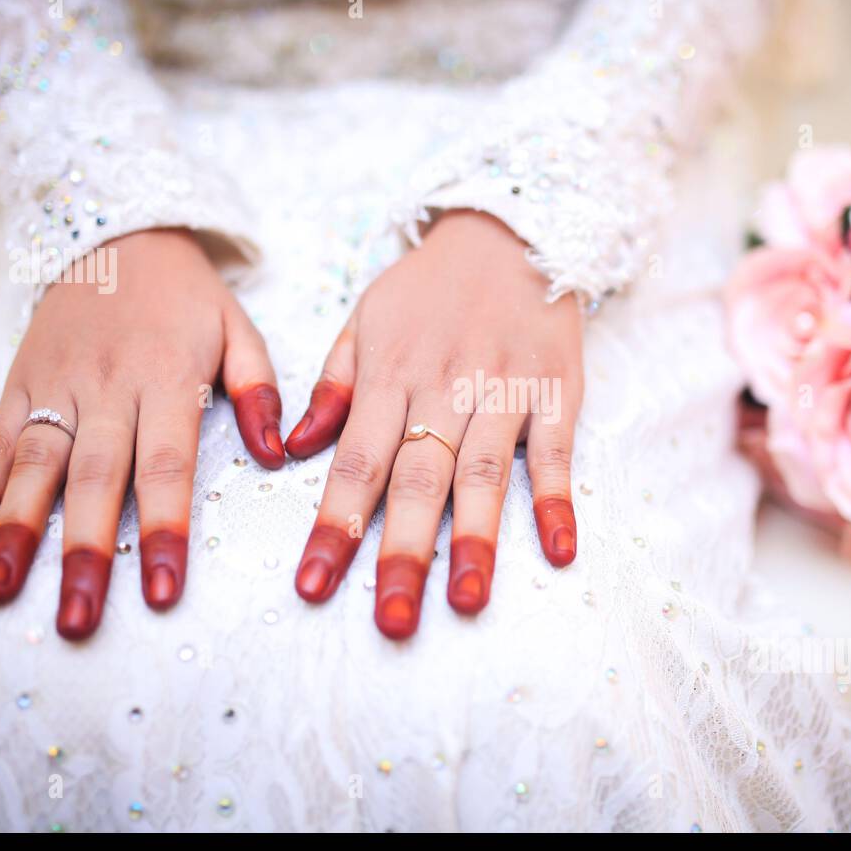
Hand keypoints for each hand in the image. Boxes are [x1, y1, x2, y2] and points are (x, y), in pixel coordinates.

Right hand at [0, 229, 284, 639]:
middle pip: (96, 479)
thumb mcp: (240, 329)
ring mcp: (57, 384)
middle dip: (88, 553)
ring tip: (2, 593)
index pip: (168, 465)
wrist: (120, 232)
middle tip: (81, 621)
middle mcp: (108, 386)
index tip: (165, 592)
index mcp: (169, 378)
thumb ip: (260, 389)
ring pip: (36, 464)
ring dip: (19, 531)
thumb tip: (278, 455)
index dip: (167, 529)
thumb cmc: (187, 297)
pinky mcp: (21, 380)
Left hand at [287, 210, 583, 638]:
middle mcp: (443, 387)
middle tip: (393, 622)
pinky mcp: (555, 388)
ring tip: (468, 602)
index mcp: (390, 374)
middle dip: (403, 553)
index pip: (354, 462)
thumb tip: (293, 448)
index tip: (312, 586)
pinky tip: (558, 551)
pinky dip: (556, 499)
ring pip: (484, 471)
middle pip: (418, 479)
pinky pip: (555, 450)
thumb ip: (332, 384)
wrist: (511, 228)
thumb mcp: (364, 318)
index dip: (333, 525)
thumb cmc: (428, 287)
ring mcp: (503, 389)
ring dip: (477, 539)